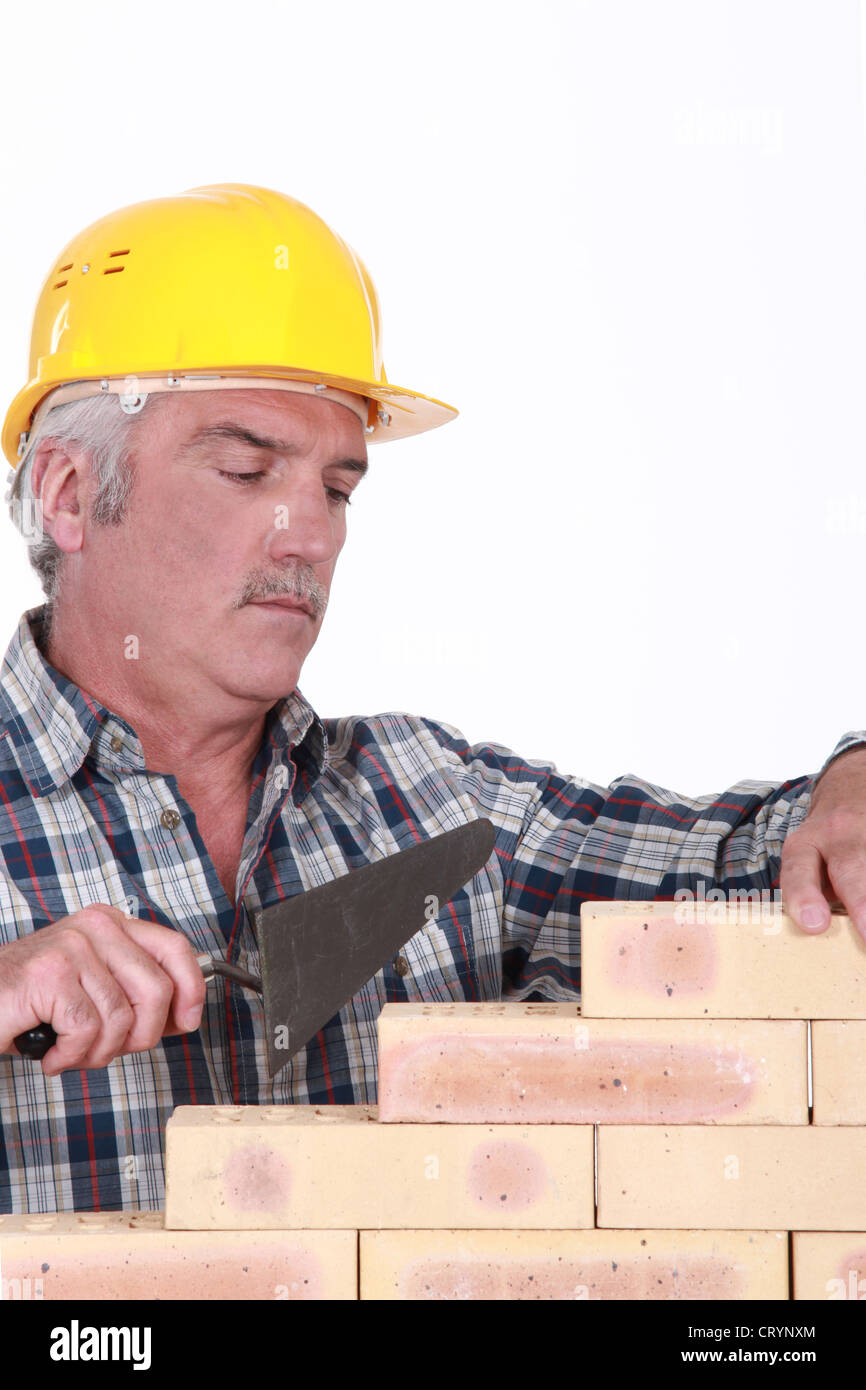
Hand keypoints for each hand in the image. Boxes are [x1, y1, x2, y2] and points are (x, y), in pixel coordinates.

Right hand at [0, 904, 205, 1074]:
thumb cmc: (29, 1003)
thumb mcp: (91, 988)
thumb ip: (134, 992)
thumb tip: (184, 1013)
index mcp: (110, 924)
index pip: (174, 948)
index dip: (191, 989)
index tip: (188, 1021)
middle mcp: (95, 927)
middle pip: (155, 991)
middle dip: (139, 1037)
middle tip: (104, 1049)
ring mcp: (72, 947)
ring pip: (122, 1018)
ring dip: (97, 1052)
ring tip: (69, 1050)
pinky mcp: (50, 974)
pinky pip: (88, 1030)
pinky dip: (70, 1056)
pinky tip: (51, 1053)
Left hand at [780, 746, 865, 941]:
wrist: (852, 790)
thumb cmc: (826, 842)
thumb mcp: (808, 858)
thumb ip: (813, 889)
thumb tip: (822, 929)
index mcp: (805, 844)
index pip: (799, 869)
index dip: (805, 896)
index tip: (814, 924)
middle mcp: (837, 834)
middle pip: (850, 866)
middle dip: (860, 901)